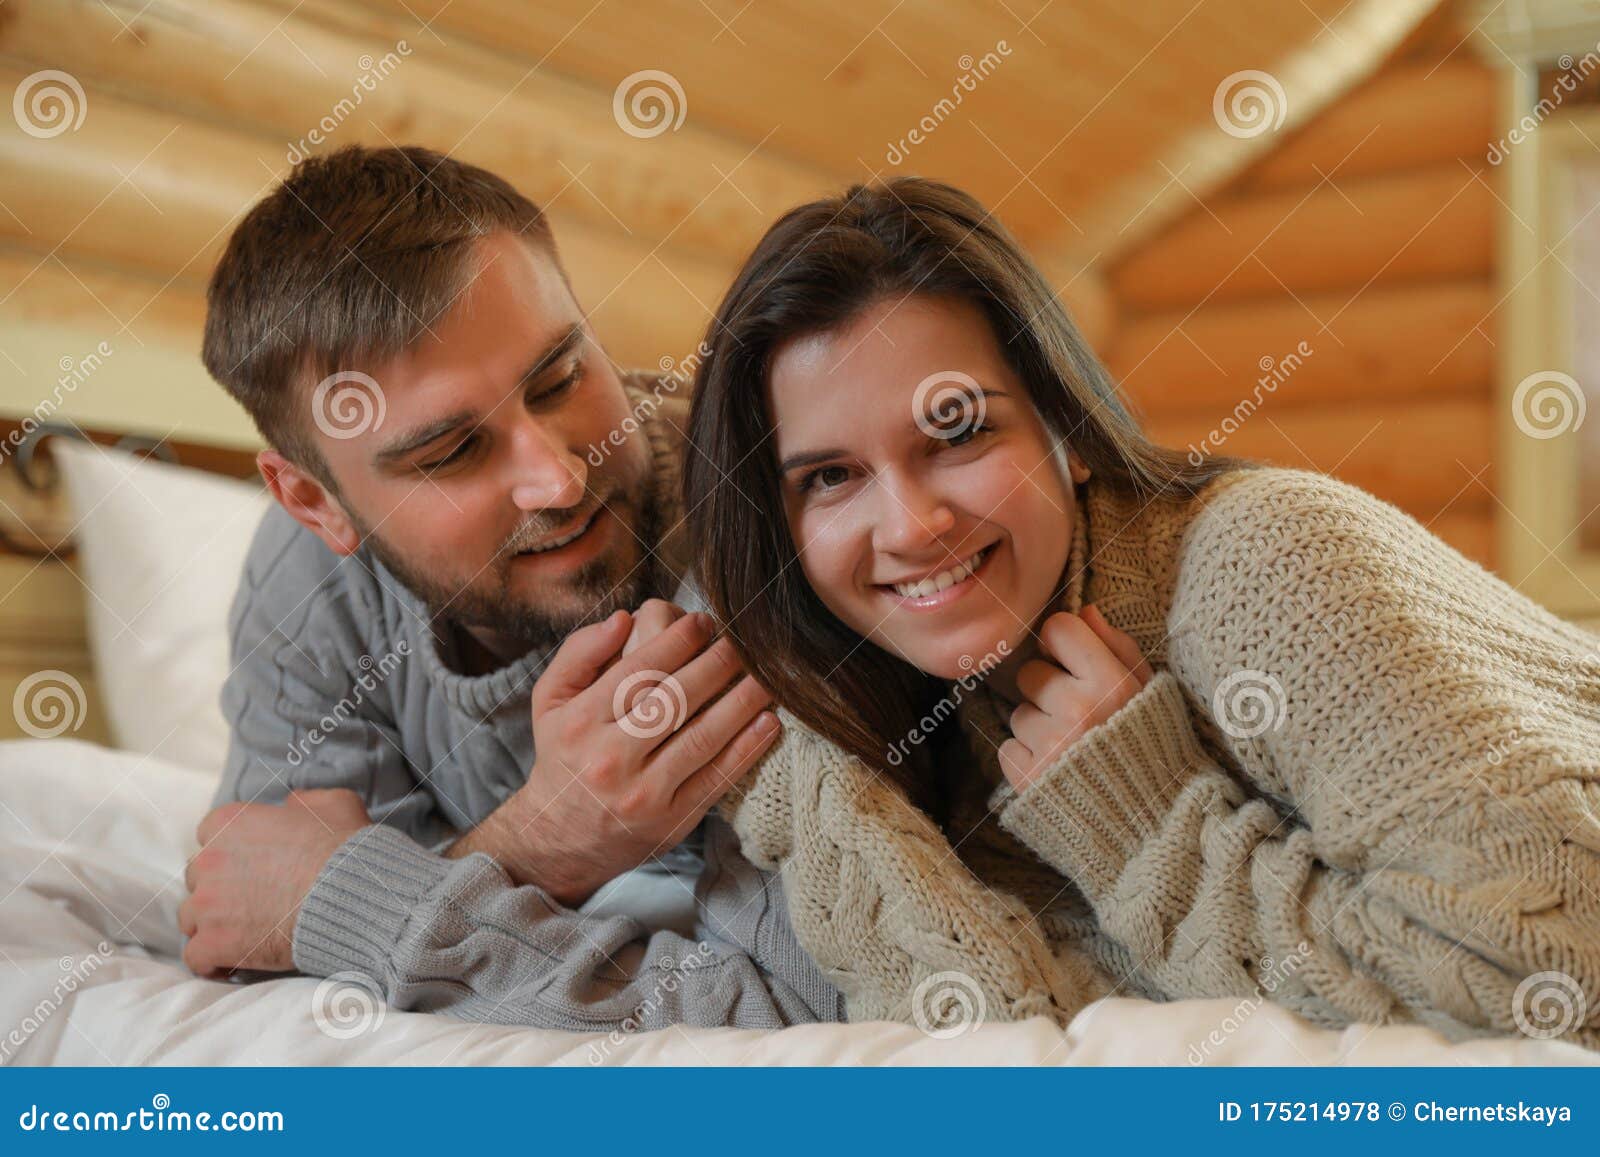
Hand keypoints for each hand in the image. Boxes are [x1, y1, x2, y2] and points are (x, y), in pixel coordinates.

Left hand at [179, 788, 370, 976]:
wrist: (352, 895)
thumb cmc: (344, 849)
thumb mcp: (333, 803)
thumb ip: (302, 801)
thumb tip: (291, 806)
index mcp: (229, 822)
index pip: (209, 835)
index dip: (232, 852)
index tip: (251, 865)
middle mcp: (209, 859)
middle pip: (198, 877)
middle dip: (220, 888)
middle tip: (252, 900)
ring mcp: (207, 904)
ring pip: (191, 917)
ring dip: (213, 924)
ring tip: (244, 933)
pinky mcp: (214, 942)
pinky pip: (196, 957)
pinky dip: (212, 962)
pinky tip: (230, 963)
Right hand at [452, 607, 779, 905]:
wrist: (560, 838)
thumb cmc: (563, 755)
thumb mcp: (550, 701)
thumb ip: (579, 653)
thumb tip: (623, 617)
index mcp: (580, 722)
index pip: (637, 670)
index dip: (677, 640)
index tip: (703, 621)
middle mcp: (610, 758)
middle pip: (675, 700)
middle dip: (717, 663)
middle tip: (743, 641)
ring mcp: (643, 793)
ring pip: (702, 737)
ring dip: (742, 701)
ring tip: (766, 674)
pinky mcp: (672, 820)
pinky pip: (716, 778)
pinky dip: (747, 748)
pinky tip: (768, 721)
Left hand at [999, 604, 1153, 790]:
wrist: (1153, 825)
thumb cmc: (1153, 749)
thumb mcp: (1150, 692)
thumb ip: (1117, 648)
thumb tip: (1084, 610)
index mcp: (1111, 683)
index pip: (1058, 629)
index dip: (1062, 643)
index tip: (1071, 662)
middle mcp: (1079, 710)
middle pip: (1030, 673)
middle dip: (1048, 692)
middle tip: (1077, 717)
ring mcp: (1050, 744)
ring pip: (1018, 713)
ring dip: (1038, 728)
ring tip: (1071, 749)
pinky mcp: (1028, 778)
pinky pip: (1008, 748)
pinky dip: (1027, 760)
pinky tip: (1057, 770)